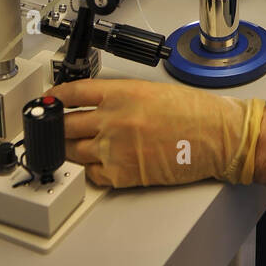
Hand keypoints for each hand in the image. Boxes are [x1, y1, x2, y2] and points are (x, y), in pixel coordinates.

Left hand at [46, 77, 265, 188]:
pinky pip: (92, 175)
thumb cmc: (194, 113)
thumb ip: (119, 98)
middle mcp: (112, 120)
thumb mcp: (151, 91)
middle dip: (56, 127)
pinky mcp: (122, 174)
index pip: (72, 93)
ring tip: (72, 147)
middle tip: (53, 128)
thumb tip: (95, 106)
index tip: (50, 101)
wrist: (216, 136)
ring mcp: (114, 148)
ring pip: (73, 151)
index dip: (55, 98)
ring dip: (69, 149)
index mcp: (120, 93)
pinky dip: (90, 170)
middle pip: (66, 124)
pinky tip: (97, 164)